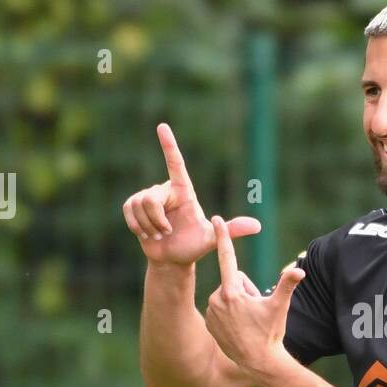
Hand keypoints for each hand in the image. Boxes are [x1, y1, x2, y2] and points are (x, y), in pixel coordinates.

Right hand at [122, 123, 260, 266]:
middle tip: (167, 232)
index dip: (169, 145)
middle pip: (151, 197)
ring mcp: (147, 197)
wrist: (172, 259)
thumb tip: (257, 226)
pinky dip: (136, 226)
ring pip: (139, 205)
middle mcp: (165, 190)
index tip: (162, 127)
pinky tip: (146, 234)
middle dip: (158, 220)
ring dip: (149, 225)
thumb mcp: (212, 239)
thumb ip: (231, 230)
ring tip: (159, 234)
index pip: (175, 164)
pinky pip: (129, 210)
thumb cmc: (193, 247)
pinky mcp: (133, 206)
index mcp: (183, 191)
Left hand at [203, 215, 304, 378]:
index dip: (223, 237)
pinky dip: (229, 315)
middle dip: (245, 291)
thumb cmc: (271, 333)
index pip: (227, 257)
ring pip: (227, 296)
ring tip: (248, 321)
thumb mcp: (279, 306)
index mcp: (232, 291)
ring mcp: (211, 312)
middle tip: (257, 309)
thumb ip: (287, 284)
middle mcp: (217, 299)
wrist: (259, 361)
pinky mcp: (209, 323)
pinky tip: (238, 328)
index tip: (216, 219)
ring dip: (238, 303)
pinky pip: (219, 309)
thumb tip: (299, 269)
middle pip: (234, 281)